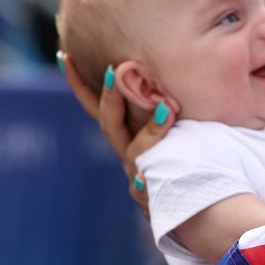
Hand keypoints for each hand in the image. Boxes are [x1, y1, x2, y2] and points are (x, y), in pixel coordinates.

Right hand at [58, 50, 177, 217]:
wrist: (200, 208)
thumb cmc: (191, 162)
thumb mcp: (176, 129)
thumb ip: (166, 104)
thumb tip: (167, 71)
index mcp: (129, 135)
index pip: (99, 106)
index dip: (79, 84)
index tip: (63, 56)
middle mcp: (128, 155)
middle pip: (109, 124)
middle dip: (111, 98)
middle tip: (114, 71)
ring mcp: (138, 177)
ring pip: (137, 152)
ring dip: (152, 129)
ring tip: (170, 107)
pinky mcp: (151, 199)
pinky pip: (149, 188)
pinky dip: (147, 182)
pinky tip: (146, 177)